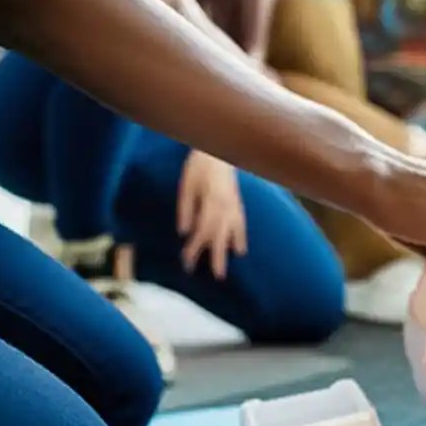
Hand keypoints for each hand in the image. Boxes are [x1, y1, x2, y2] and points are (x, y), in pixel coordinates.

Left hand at [178, 150, 247, 279]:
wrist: (217, 149)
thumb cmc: (198, 165)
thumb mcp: (186, 186)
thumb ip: (186, 209)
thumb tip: (184, 232)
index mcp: (212, 202)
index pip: (203, 231)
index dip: (195, 248)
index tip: (187, 262)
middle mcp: (226, 206)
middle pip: (222, 236)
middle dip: (218, 256)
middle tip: (218, 276)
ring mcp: (235, 204)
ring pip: (234, 231)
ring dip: (230, 248)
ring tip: (230, 264)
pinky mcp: (238, 201)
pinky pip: (241, 223)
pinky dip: (240, 236)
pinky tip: (240, 247)